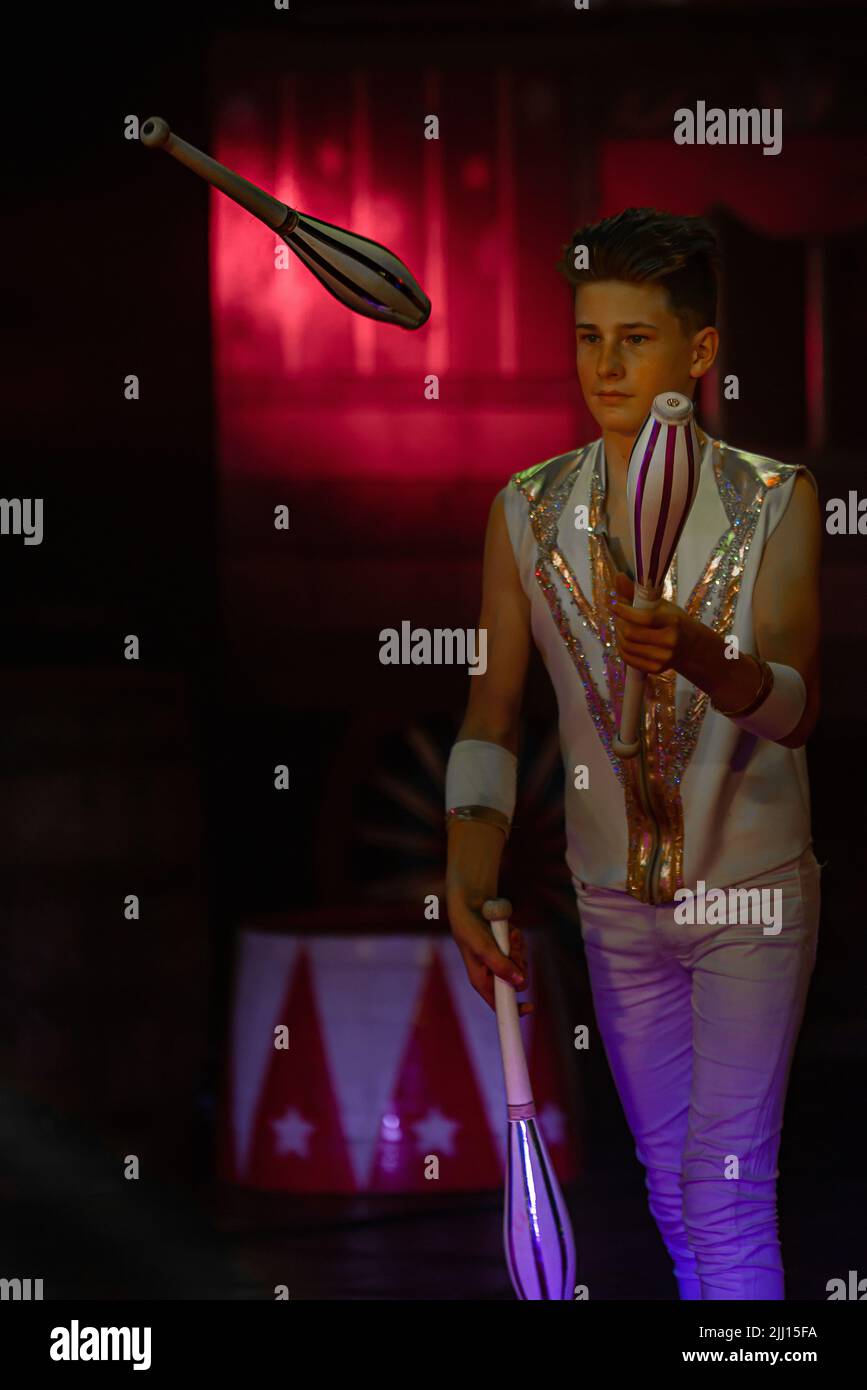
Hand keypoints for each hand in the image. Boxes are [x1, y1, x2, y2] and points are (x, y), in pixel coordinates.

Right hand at [447, 894, 533, 1016]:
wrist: (470, 905)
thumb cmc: (470, 929)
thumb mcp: (483, 949)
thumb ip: (500, 966)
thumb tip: (518, 982)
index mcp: (482, 981)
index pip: (499, 1003)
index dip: (515, 1009)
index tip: (531, 1007)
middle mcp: (493, 974)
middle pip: (518, 981)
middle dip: (518, 964)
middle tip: (510, 949)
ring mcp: (502, 961)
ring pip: (522, 964)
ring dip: (518, 948)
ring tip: (507, 935)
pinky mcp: (508, 950)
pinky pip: (522, 950)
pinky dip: (518, 940)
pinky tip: (509, 931)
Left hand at [611, 571, 692, 675]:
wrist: (690, 645)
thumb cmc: (672, 620)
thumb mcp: (660, 604)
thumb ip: (636, 592)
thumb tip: (617, 576)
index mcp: (672, 621)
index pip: (644, 618)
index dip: (624, 611)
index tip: (615, 605)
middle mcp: (670, 641)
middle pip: (631, 634)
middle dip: (619, 623)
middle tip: (618, 616)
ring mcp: (664, 657)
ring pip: (627, 647)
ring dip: (619, 635)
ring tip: (621, 627)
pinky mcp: (656, 669)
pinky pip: (628, 659)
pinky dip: (621, 648)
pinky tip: (625, 640)